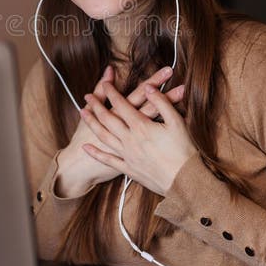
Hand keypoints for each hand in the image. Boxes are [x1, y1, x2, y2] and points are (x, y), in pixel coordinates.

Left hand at [55, 66, 183, 197]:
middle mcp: (130, 140)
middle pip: (108, 119)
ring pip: (104, 136)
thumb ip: (162, 102)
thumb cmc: (183, 151)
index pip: (122, 104)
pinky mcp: (128, 168)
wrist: (184, 181)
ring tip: (82, 112)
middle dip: (96, 105)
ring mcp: (127, 155)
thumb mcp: (176, 122)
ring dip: (91, 123)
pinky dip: (95, 153)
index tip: (105, 83)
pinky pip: (108, 160)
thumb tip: (149, 88)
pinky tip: (86, 147)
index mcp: (141, 126)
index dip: (112, 92)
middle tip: (87, 96)